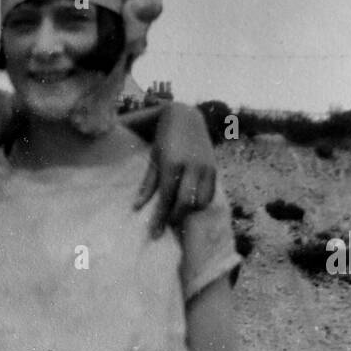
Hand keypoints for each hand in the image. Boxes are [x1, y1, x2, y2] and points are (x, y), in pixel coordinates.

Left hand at [135, 103, 216, 235]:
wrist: (187, 116)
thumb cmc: (164, 138)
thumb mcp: (153, 158)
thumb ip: (147, 184)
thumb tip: (136, 207)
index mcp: (172, 163)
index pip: (166, 198)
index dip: (160, 218)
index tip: (154, 234)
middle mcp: (191, 166)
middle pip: (184, 203)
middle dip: (174, 219)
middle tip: (164, 228)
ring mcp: (205, 167)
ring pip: (199, 201)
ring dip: (188, 213)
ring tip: (176, 217)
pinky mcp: (214, 168)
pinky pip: (209, 194)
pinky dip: (200, 204)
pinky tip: (190, 206)